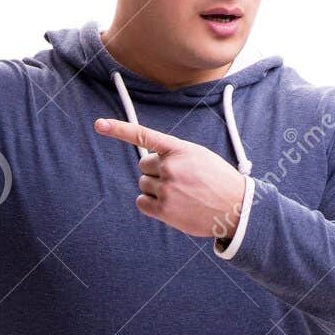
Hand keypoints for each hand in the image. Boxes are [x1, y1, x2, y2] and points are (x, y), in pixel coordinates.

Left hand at [93, 118, 248, 241]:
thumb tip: (149, 162)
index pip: (144, 136)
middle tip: (179, 179)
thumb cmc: (217, 180)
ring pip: (143, 184)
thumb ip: (174, 154)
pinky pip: (142, 202)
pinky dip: (151, 204)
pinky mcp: (163, 210)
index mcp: (179, 149)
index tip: (99, 124)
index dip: (119, 129)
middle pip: (143, 165)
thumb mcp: (199, 156)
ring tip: (180, 194)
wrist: (236, 208)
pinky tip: (171, 205)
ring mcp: (166, 189)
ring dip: (156, 188)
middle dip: (156, 171)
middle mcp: (170, 167)